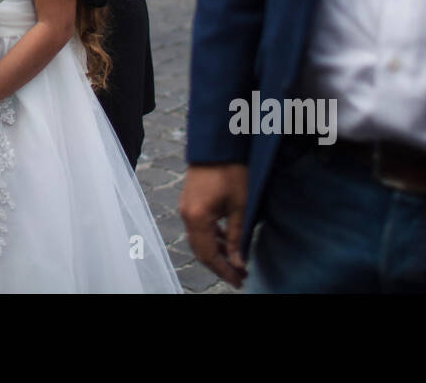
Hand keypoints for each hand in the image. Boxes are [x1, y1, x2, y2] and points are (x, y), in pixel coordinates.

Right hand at [180, 163, 248, 287]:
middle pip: (200, 251)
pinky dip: (211, 238)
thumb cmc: (230, 171)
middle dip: (219, 266)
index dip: (224, 271)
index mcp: (197, 217)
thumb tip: (238, 262)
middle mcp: (186, 215)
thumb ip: (237, 236)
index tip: (239, 280)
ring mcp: (185, 208)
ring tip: (236, 261)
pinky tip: (226, 240)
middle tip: (239, 276)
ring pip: (199, 240)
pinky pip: (198, 228)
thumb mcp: (239, 206)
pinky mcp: (189, 202)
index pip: (208, 255)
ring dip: (216, 252)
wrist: (216, 145)